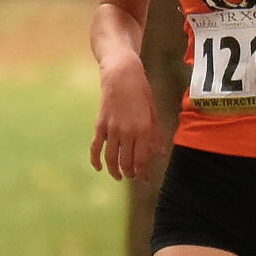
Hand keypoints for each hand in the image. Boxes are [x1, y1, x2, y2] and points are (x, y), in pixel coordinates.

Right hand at [90, 56, 164, 182]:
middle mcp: (127, 132)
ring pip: (111, 156)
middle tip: (132, 178)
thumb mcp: (154, 112)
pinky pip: (95, 146)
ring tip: (118, 176)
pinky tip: (98, 168)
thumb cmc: (141, 92)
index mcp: (143, 129)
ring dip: (114, 170)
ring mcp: (111, 129)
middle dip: (130, 173)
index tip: (144, 180)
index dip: (143, 172)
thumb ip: (155, 134)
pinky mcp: (99, 124)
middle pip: (126, 160)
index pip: (142, 158)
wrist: (121, 76)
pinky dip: (95, 159)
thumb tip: (160, 153)